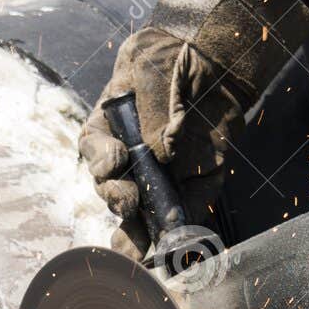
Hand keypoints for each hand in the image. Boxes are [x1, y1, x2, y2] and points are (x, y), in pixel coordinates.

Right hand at [81, 0, 308, 244]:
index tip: (116, 160)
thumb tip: (164, 149)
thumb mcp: (151, 64)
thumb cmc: (170, 55)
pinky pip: (182, 213)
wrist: (213, 59)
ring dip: (137, 233)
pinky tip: (171, 253)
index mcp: (108, 126)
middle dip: (118, 197)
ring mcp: (157, 174)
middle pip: (113, 186)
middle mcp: (128, 156)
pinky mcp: (190, 185)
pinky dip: (177, 234)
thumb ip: (151, 103)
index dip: (100, 159)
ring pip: (140, 211)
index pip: (95, 148)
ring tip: (137, 251)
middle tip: (129, 201)